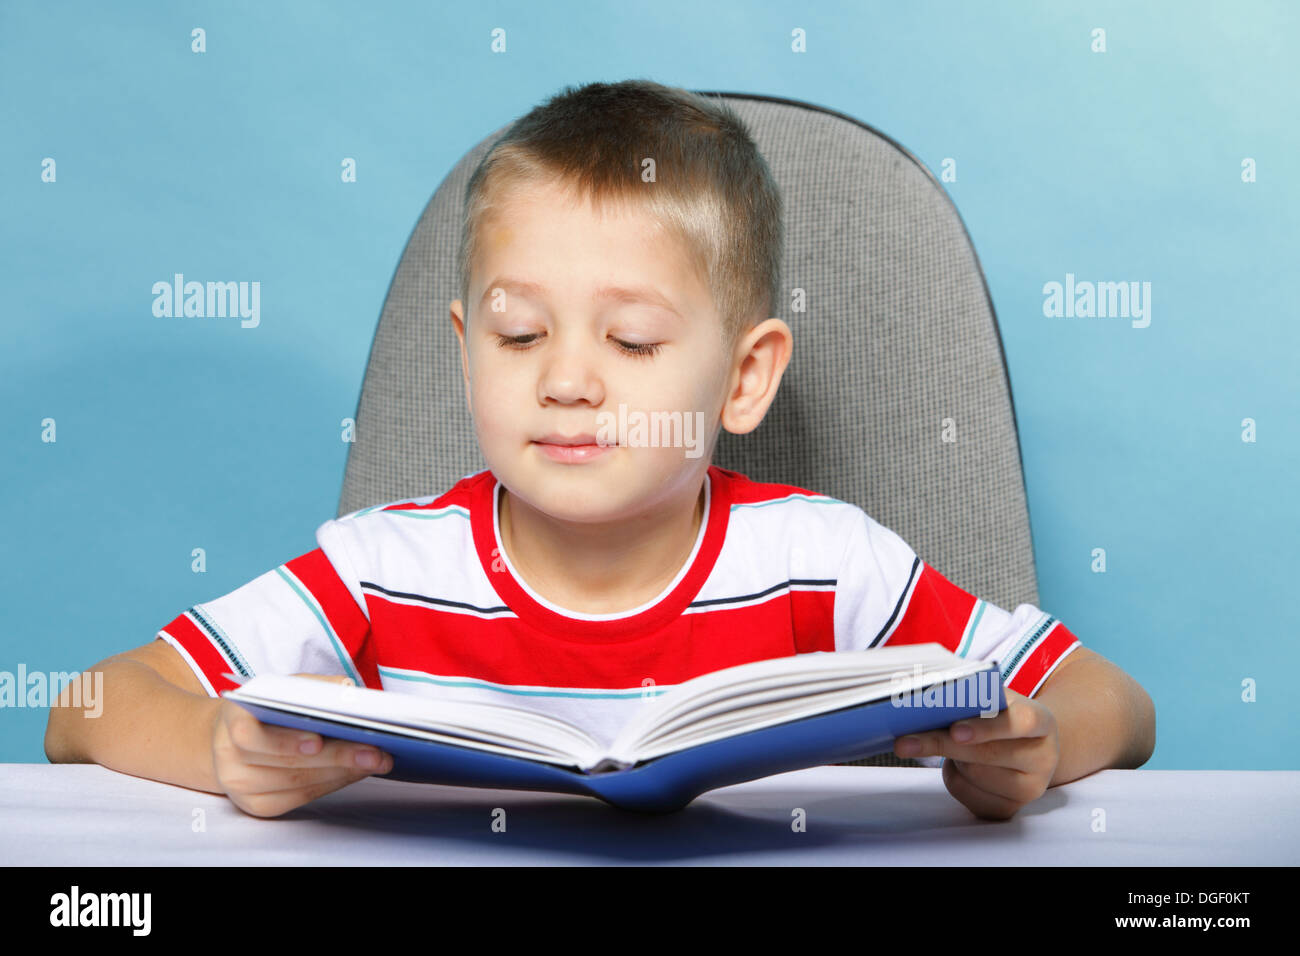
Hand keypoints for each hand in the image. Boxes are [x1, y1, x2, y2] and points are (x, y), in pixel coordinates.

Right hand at [211, 673, 392, 817]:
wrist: (232, 736)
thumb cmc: (266, 707)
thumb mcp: (282, 687)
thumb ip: (312, 687)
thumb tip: (349, 690)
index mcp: (233, 719)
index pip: (252, 736)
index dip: (287, 741)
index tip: (320, 740)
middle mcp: (230, 756)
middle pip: (286, 763)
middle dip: (336, 757)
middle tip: (374, 753)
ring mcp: (241, 785)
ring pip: (297, 783)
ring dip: (341, 773)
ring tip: (375, 761)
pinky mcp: (258, 805)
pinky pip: (299, 798)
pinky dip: (332, 784)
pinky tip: (354, 773)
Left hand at [893, 688, 1058, 820]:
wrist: (1024, 747)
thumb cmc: (999, 716)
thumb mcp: (994, 699)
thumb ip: (971, 696)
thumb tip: (926, 699)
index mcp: (1042, 722)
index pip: (1021, 723)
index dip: (988, 727)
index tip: (954, 730)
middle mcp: (1043, 758)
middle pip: (988, 754)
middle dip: (942, 745)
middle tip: (904, 742)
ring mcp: (1030, 789)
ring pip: (975, 777)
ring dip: (951, 760)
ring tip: (946, 744)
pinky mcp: (1010, 809)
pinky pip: (969, 797)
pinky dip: (954, 779)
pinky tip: (958, 766)